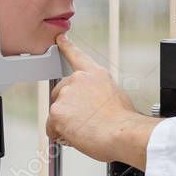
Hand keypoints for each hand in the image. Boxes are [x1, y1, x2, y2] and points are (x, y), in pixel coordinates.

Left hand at [47, 35, 158, 168]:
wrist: (122, 133)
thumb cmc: (123, 121)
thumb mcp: (116, 96)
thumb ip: (99, 92)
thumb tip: (93, 102)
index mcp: (95, 74)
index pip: (77, 56)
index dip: (67, 47)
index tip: (60, 39)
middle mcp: (78, 80)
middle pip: (61, 93)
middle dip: (68, 107)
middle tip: (85, 120)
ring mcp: (66, 95)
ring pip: (58, 113)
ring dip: (67, 123)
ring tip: (88, 130)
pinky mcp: (57, 112)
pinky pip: (52, 128)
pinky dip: (61, 135)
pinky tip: (77, 136)